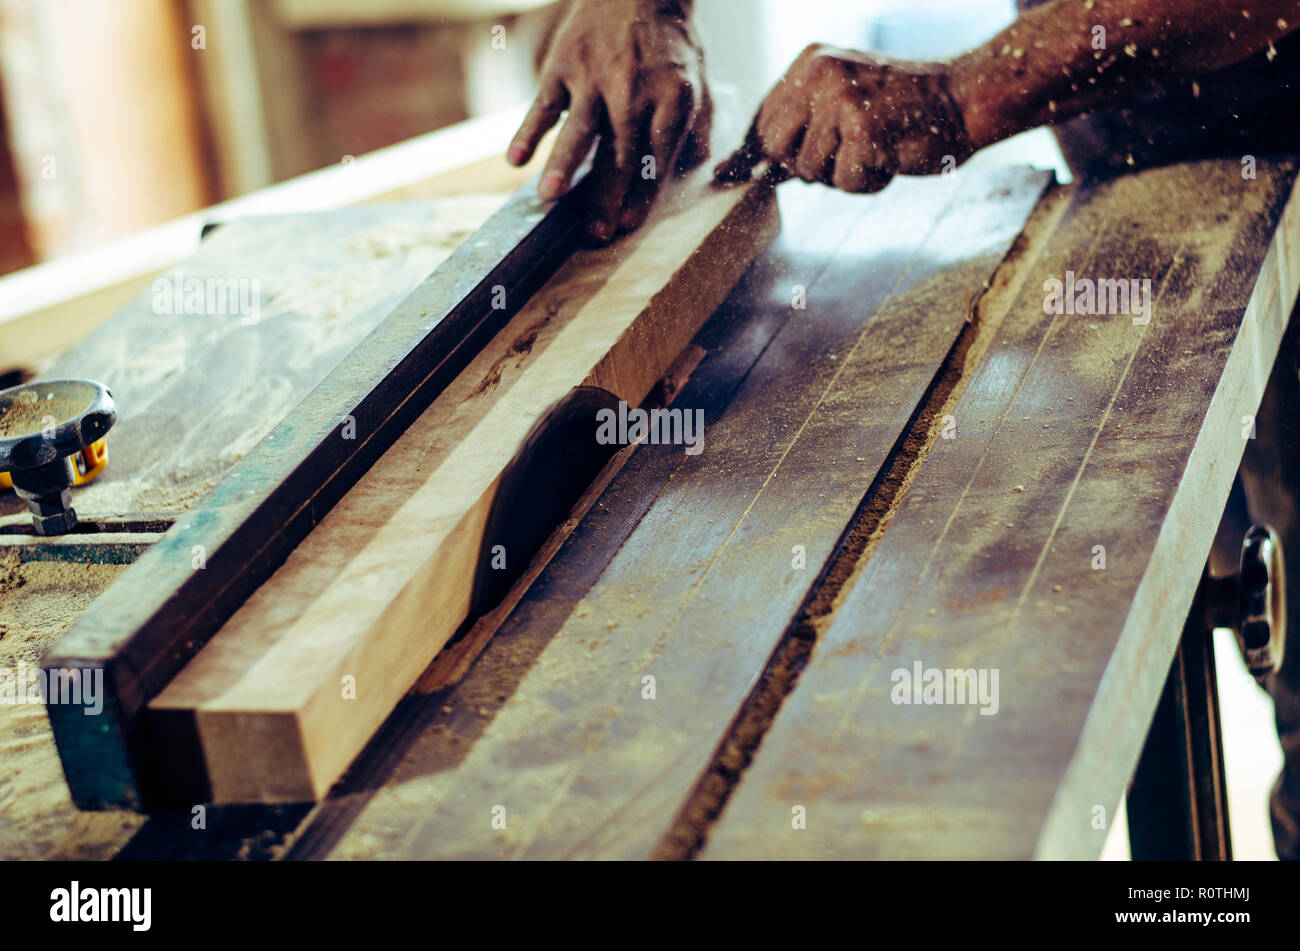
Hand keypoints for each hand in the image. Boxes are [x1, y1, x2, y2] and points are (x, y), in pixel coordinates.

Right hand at [508, 0, 711, 243]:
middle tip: (594, 233)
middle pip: (618, 153)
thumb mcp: (697, 83)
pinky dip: (527, 132)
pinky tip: (515, 161)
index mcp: (671, 99)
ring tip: (549, 197)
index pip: (656, 157)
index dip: (642, 194)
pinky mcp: (562, 66)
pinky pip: (543, 105)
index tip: (628, 225)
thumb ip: (694, 130)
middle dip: (606, 197)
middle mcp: (633, 91)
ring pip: (578, 129)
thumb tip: (692, 175)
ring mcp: (594, 78)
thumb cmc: (669, 45)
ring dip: (562, 164)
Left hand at [715, 44, 972, 192]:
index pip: (763, 119)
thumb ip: (794, 132)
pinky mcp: (863, 127)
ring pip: (810, 171)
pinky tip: (891, 159)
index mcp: (809, 62)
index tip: (727, 175)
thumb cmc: (903, 111)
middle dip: (805, 167)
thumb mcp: (839, 108)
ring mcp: (840, 98)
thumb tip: (737, 168)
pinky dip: (869, 183)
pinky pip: (844, 182)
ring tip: (875, 151)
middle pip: (776, 148)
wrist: (964, 99)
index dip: (753, 153)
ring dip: (842, 176)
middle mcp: (819, 72)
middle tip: (844, 156)